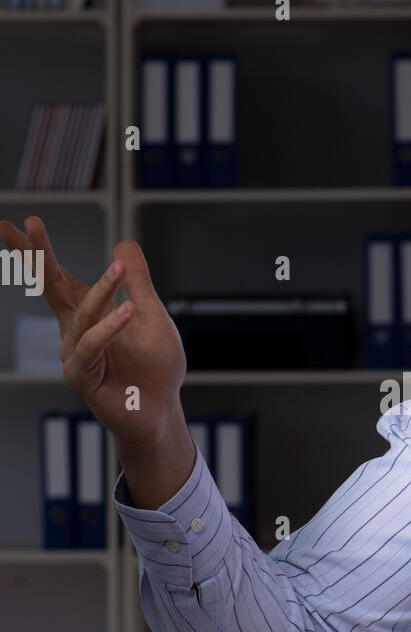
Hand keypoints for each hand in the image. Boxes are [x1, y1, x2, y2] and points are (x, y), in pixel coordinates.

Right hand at [0, 215, 186, 446]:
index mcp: (88, 313)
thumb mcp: (152, 314)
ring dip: (101, 290)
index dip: (40, 251)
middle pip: (51, 287)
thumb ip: (138, 282)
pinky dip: (108, 327)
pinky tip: (126, 312)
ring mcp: (75, 352)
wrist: (162, 409)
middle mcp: (75, 330)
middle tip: (27, 222)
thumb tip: (124, 245)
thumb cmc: (156, 366)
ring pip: (81, 314)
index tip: (27, 221)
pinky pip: (91, 345)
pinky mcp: (81, 375)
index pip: (59, 277)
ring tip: (119, 270)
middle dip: (37, 255)